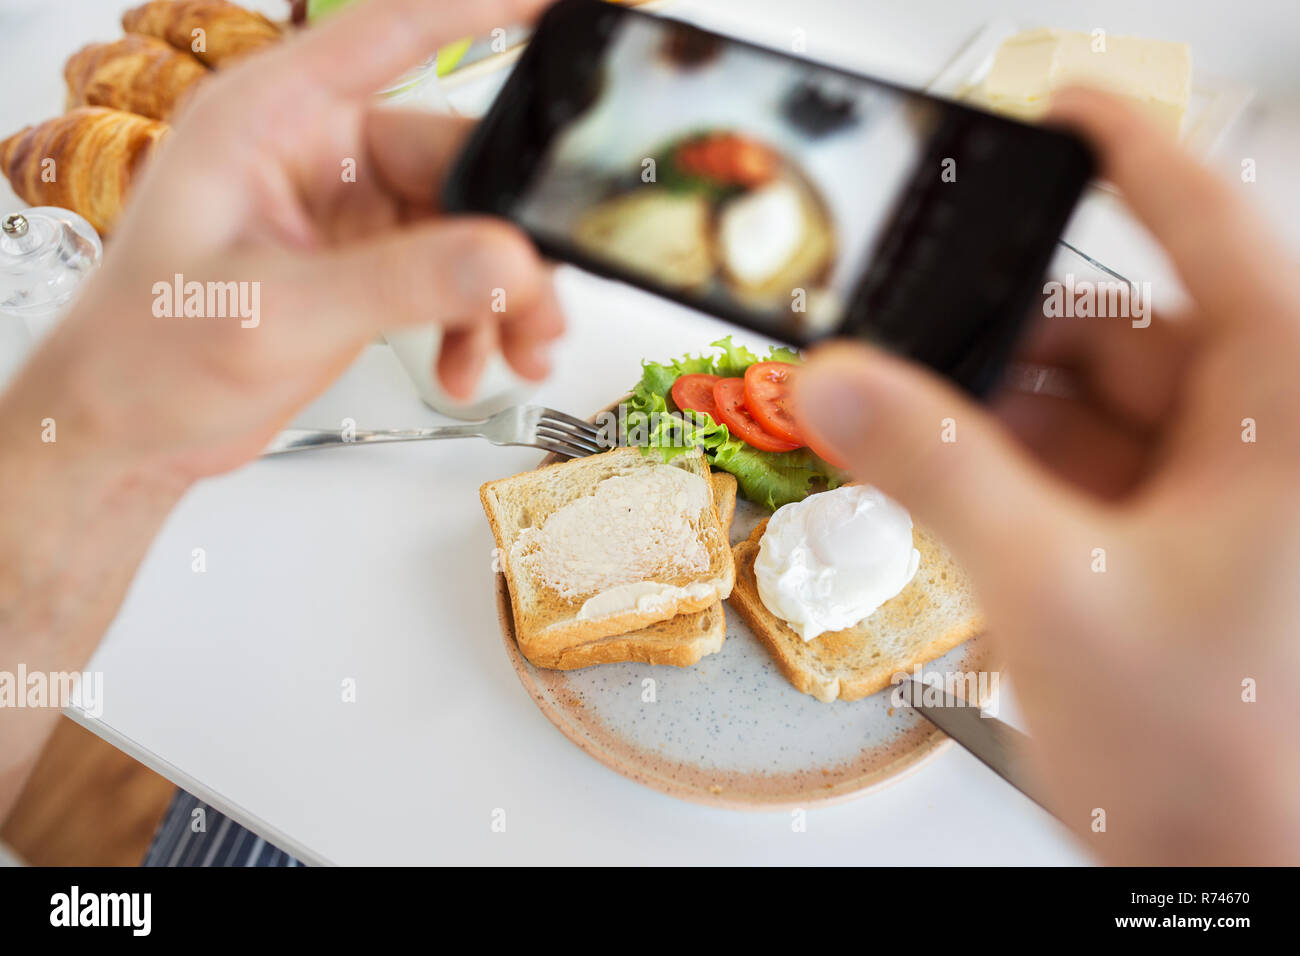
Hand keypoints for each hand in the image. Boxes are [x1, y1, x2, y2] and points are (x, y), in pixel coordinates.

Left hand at [9, 0, 559, 480]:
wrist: (129, 428)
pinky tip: (467, 365)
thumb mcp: (277, 314)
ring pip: (466, 227)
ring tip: (521, 348)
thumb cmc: (148, 353)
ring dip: (503, 292)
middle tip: (540, 299)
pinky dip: (474, 322)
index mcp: (272, 119)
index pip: (392, 33)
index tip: (558, 10)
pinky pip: (450, 276)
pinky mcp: (364, 266)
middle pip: (454, 158)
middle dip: (509, 236)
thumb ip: (401, 283)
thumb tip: (508, 260)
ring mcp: (345, 212)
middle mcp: (316, 153)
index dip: (482, 10)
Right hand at [794, 89, 1299, 863]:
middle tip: (911, 346)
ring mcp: (1228, 490)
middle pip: (1123, 330)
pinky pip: (1092, 464)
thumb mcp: (1048, 585)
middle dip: (1008, 340)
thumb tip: (838, 385)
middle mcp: (1270, 436)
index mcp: (1288, 412)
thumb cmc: (1219, 755)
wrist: (1228, 870)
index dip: (1131, 155)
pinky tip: (961, 483)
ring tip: (914, 430)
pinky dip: (1022, 465)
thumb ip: (930, 467)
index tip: (1062, 109)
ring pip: (1099, 402)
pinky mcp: (1187, 538)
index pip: (1214, 231)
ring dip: (1001, 413)